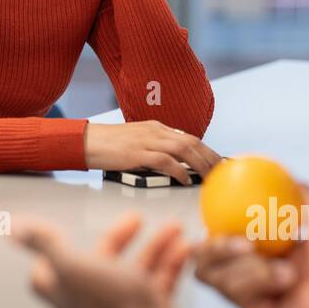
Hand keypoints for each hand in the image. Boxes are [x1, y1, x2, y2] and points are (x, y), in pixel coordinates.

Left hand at [13, 212, 199, 307]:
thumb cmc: (114, 306)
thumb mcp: (74, 266)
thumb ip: (45, 243)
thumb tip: (11, 226)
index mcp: (67, 291)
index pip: (48, 274)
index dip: (51, 252)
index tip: (62, 233)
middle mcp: (91, 302)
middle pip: (99, 264)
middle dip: (120, 237)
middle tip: (137, 218)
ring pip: (135, 271)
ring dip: (154, 246)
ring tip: (173, 227)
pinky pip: (159, 284)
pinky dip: (171, 264)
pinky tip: (184, 248)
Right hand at [84, 121, 221, 183]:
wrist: (86, 141)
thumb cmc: (109, 146)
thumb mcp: (137, 142)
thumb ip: (156, 148)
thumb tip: (175, 164)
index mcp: (157, 128)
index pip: (190, 138)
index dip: (208, 151)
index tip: (219, 164)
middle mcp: (156, 131)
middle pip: (192, 142)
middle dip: (211, 158)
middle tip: (222, 174)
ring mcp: (146, 140)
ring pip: (183, 149)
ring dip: (200, 164)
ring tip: (209, 177)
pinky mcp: (136, 152)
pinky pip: (164, 160)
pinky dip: (178, 170)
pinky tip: (185, 180)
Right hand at [193, 187, 308, 307]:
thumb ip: (291, 191)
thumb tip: (265, 167)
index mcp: (264, 252)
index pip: (220, 240)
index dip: (211, 228)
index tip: (214, 211)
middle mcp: (255, 276)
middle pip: (205, 262)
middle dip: (213, 248)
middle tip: (241, 241)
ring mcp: (257, 298)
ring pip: (213, 277)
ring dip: (243, 264)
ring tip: (283, 264)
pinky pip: (236, 293)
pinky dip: (256, 278)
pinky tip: (287, 277)